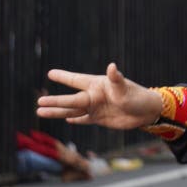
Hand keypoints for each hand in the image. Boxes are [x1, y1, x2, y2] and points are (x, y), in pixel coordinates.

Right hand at [37, 63, 161, 128]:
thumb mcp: (125, 88)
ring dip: (58, 112)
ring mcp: (96, 108)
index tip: (50, 73)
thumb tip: (112, 66)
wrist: (147, 112)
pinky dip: (75, 120)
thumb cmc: (138, 96)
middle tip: (39, 101)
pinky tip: (66, 119)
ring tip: (41, 112)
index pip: (77, 80)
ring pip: (72, 111)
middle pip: (71, 100)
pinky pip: (84, 119)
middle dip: (55, 101)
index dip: (64, 77)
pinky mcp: (100, 119)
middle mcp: (94, 96)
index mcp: (98, 86)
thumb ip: (116, 79)